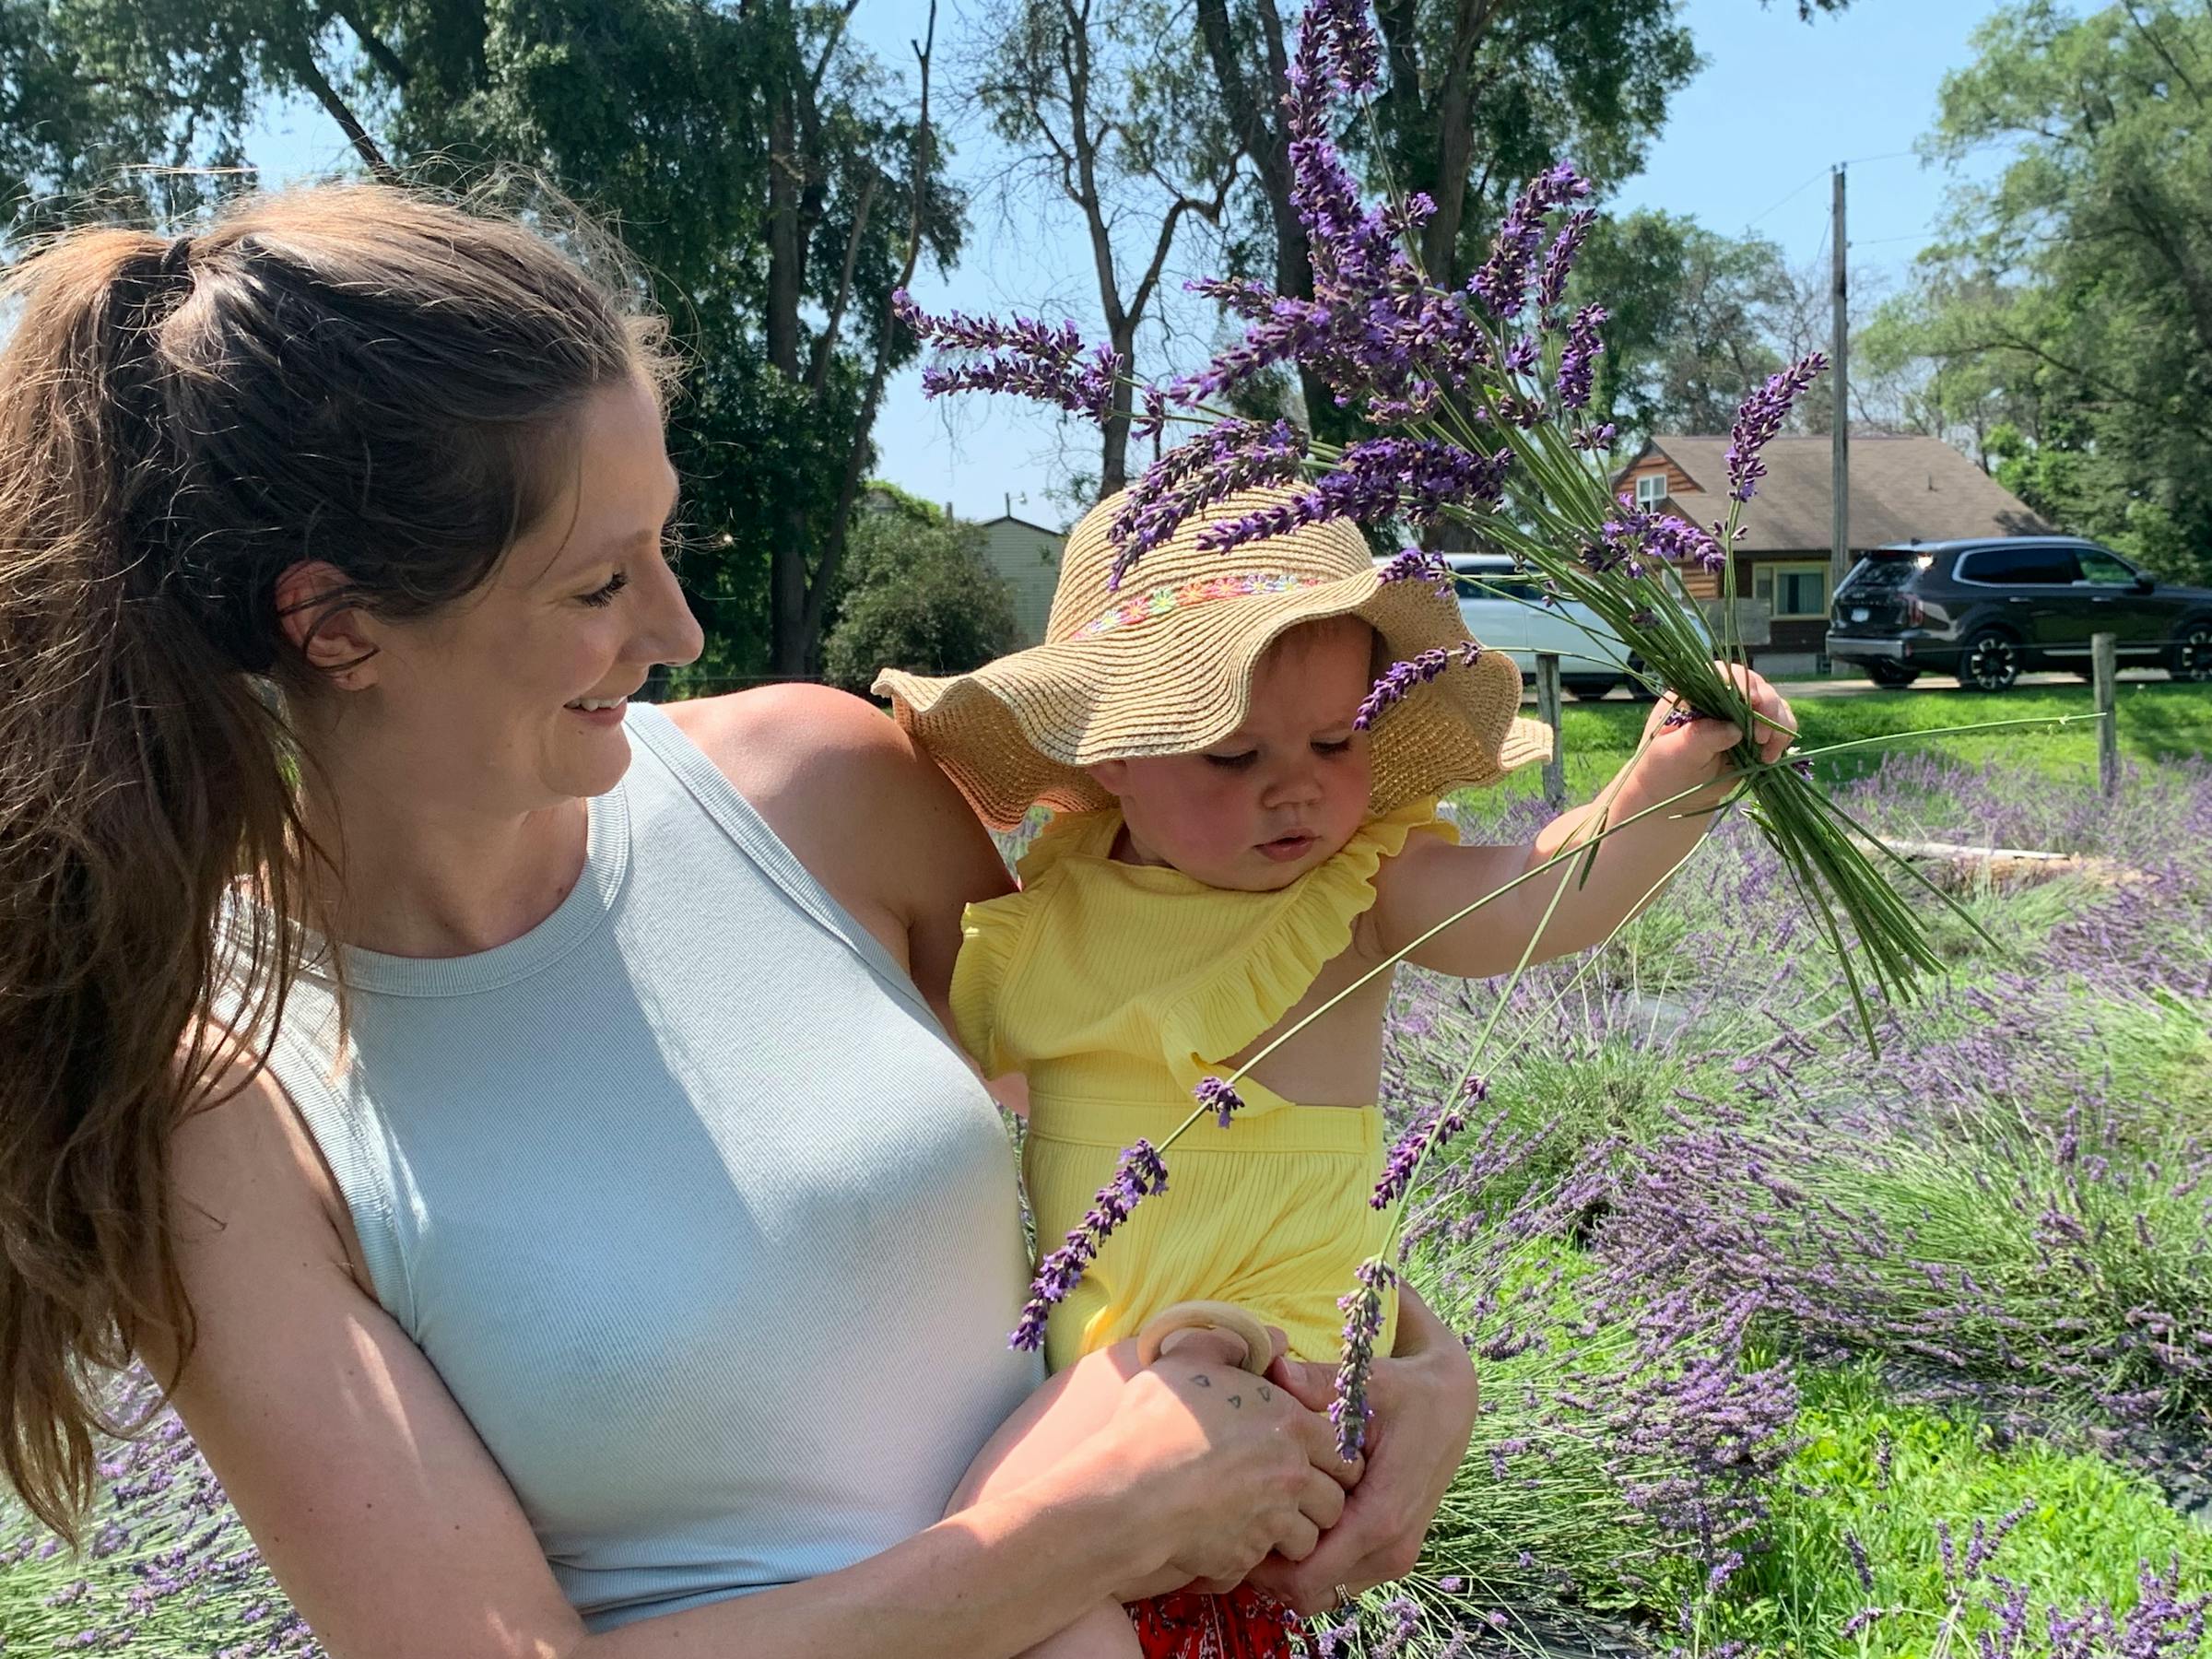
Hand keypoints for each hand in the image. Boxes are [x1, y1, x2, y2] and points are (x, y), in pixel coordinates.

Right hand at [1097, 1327, 1362, 1595]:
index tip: (1306, 1457)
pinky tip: (1232, 1537)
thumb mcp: (1192, 1357)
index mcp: (1290, 1424)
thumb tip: (1278, 1341)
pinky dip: (1256, 1554)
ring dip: (1293, 1532)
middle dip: (1319, 1499)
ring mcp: (1271, 1521)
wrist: (1126, 1488)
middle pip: (1336, 1500)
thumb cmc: (1157, 1419)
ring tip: (1265, 1520)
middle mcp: (1291, 1474)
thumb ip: (1238, 1343)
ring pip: (1309, 1538)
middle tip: (1291, 1493)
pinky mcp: (1245, 1557)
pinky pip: (1267, 1563)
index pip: (1342, 1448)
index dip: (1328, 1455)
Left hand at [1243, 1288, 1477, 1615]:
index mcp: (1380, 1518)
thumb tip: (1277, 1369)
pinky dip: (1311, 1564)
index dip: (1263, 1565)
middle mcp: (1390, 1550)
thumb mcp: (1367, 1381)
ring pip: (1322, 1593)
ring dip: (1288, 1569)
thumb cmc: (1406, 1391)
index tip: (1233, 1528)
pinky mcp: (1391, 1553)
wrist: (1451, 1405)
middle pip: (1308, 1593)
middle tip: (1236, 1525)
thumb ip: (1320, 1383)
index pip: (1307, 1577)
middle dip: (1268, 1571)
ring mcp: (1393, 1557)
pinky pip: (1339, 1579)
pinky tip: (1290, 1522)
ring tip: (1259, 1522)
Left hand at [1635, 662, 1797, 799]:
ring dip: (1778, 725)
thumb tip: (1734, 729)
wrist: (1673, 797)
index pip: (1721, 674)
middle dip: (1767, 708)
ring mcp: (1739, 715)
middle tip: (1760, 737)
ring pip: (1773, 704)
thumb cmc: (1663, 771)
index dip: (1743, 684)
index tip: (1754, 703)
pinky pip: (1779, 726)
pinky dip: (1781, 738)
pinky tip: (1769, 757)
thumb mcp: (1674, 754)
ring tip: (1766, 753)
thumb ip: (1700, 737)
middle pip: (1755, 686)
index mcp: (1693, 694)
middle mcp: (1719, 698)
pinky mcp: (1754, 733)